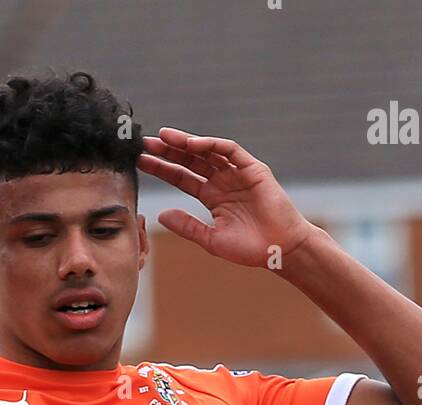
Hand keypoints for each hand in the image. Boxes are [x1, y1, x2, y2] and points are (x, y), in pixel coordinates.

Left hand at [137, 128, 311, 267]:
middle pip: (191, 160)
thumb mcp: (211, 239)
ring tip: (164, 138)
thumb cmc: (249, 249)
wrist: (278, 250)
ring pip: (207, 151)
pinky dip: (211, 145)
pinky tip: (192, 144)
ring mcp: (237, 173)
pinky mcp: (253, 169)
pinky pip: (230, 150)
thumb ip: (188, 226)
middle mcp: (223, 181)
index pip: (182, 177)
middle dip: (169, 151)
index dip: (162, 169)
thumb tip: (161, 215)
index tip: (142, 161)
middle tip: (146, 143)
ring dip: (186, 143)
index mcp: (212, 196)